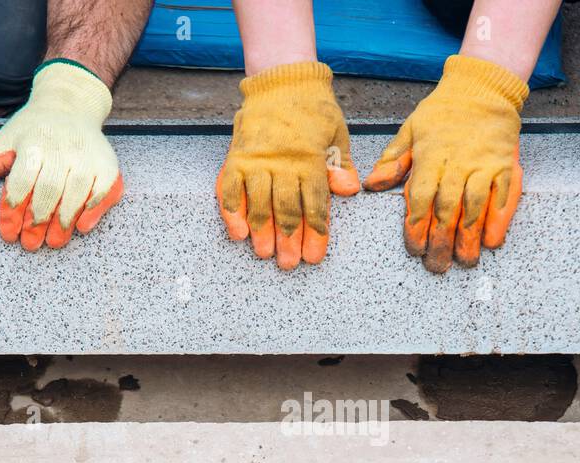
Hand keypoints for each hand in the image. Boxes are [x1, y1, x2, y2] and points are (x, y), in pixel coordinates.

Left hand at [0, 60, 120, 250]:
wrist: (71, 105)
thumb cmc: (34, 131)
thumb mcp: (5, 142)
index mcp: (33, 143)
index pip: (21, 181)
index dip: (12, 210)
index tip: (7, 234)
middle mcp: (62, 148)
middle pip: (49, 190)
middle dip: (38, 220)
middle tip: (30, 245)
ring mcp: (87, 156)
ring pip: (78, 193)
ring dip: (65, 221)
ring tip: (54, 243)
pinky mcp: (108, 164)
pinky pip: (105, 190)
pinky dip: (95, 209)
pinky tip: (82, 227)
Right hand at [217, 61, 358, 269]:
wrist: (282, 80)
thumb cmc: (314, 110)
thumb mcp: (337, 133)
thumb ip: (341, 164)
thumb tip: (349, 190)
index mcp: (310, 158)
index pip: (314, 202)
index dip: (314, 232)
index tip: (313, 256)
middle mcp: (283, 161)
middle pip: (285, 208)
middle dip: (287, 239)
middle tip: (288, 263)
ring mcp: (257, 159)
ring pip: (258, 202)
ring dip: (261, 231)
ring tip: (264, 254)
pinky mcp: (237, 156)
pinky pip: (230, 187)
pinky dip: (232, 211)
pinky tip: (237, 232)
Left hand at [363, 55, 526, 273]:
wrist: (482, 89)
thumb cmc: (443, 112)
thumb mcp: (411, 130)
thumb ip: (393, 160)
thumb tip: (372, 184)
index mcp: (431, 158)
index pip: (420, 199)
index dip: (416, 227)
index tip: (414, 249)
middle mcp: (458, 164)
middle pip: (447, 210)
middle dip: (441, 242)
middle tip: (437, 267)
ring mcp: (484, 166)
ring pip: (475, 208)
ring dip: (469, 237)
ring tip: (464, 261)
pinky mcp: (506, 166)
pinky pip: (504, 197)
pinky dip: (499, 219)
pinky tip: (491, 240)